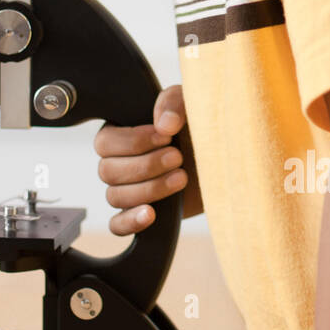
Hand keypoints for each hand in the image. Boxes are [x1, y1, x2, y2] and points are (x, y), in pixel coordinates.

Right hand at [94, 84, 202, 233]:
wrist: (225, 160)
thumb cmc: (200, 126)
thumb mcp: (189, 104)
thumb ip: (173, 104)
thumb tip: (163, 124)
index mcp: (121, 135)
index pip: (104, 143)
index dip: (132, 142)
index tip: (166, 137)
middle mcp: (119, 163)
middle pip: (108, 171)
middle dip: (146, 165)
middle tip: (178, 157)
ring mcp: (129, 190)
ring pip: (115, 197)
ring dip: (149, 189)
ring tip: (181, 178)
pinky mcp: (142, 214)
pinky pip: (118, 225)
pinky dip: (130, 221)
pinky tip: (151, 214)